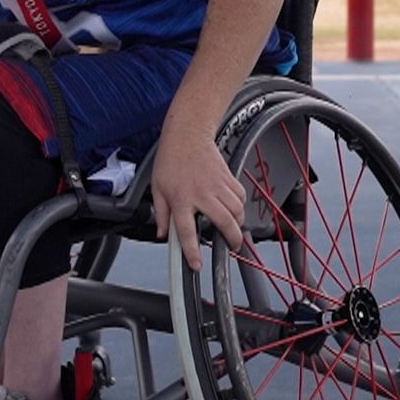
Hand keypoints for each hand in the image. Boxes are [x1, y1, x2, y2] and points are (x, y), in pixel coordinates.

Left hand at [150, 127, 245, 270]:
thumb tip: (162, 235)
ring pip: (237, 211)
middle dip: (232, 240)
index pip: (186, 231)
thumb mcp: (158, 189)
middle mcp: (201, 194)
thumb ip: (160, 214)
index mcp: (181, 199)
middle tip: (231, 247)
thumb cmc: (171, 160)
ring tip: (233, 229)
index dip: (192, 251)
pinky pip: (240, 196)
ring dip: (238, 224)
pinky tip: (234, 208)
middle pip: (224, 223)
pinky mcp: (228, 177)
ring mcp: (217, 185)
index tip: (196, 265)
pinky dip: (241, 206)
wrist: (187, 134)